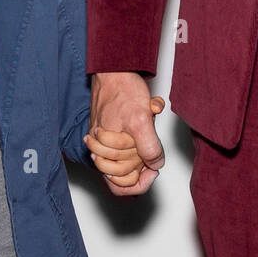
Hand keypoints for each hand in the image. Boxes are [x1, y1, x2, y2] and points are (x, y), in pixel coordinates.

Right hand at [87, 72, 164, 196]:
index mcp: (104, 151)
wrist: (115, 70)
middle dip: (142, 162)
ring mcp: (106, 142)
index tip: (153, 170)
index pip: (120, 186)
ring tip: (147, 133)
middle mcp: (102, 150)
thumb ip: (149, 146)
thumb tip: (155, 164)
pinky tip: (148, 122)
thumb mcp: (141, 119)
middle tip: (151, 148)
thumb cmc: (123, 90)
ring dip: (142, 147)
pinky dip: (143, 134)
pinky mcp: (112, 133)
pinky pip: (129, 145)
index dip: (140, 182)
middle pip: (126, 175)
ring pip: (128, 161)